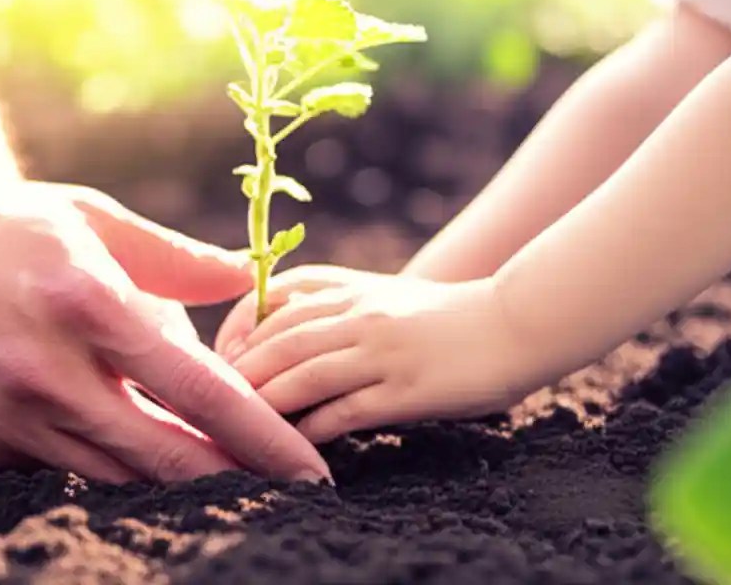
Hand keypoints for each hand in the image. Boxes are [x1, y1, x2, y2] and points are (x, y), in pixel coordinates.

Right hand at [0, 179, 330, 482]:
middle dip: (231, 479)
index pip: (198, 391)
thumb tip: (249, 279)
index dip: (265, 438)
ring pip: (115, 473)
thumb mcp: (87, 218)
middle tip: (282, 491)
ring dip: (169, 475)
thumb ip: (173, 257)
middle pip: (165, 455)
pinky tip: (112, 436)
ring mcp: (5, 419)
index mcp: (86, 304)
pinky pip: (59, 468)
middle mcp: (46, 373)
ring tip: (213, 470)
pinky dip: (97, 457)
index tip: (312, 470)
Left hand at [218, 271, 542, 443]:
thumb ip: (340, 305)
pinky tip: (295, 442)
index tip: (223, 348)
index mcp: (355, 288)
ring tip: (242, 419)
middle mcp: (362, 315)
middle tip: (216, 393)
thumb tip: (286, 332)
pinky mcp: (404, 391)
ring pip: (304, 374)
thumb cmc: (448, 315)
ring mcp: (382, 353)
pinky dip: (312, 428)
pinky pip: (345, 411)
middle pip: (282, 338)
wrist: (514, 324)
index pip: (279, 294)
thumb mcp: (387, 295)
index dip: (242, 320)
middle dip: (243, 367)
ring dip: (266, 398)